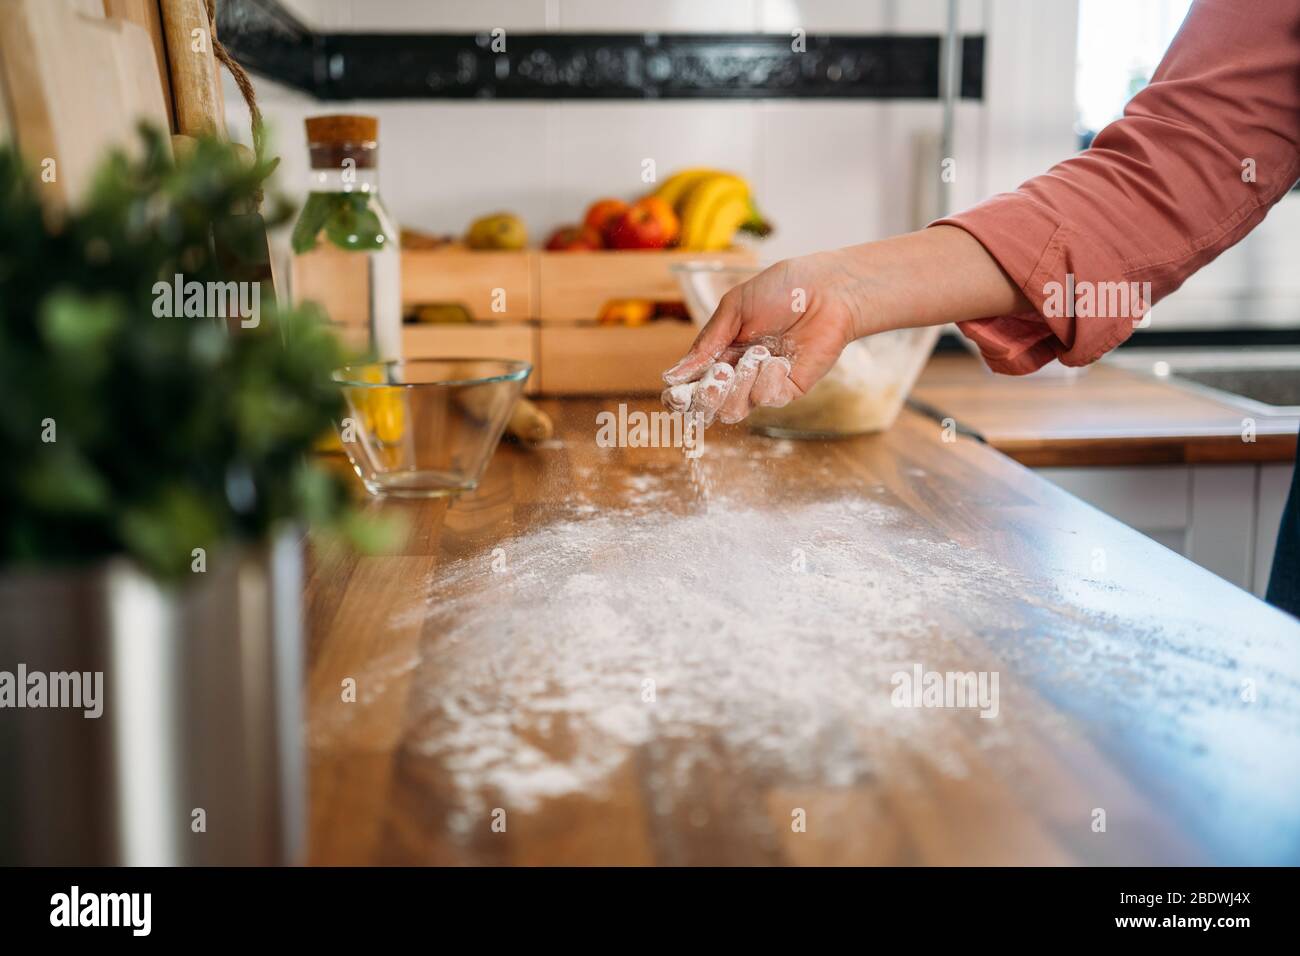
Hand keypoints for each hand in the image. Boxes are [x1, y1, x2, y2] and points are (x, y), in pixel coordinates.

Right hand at [661, 251, 866, 423]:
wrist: (827, 289)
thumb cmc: (782, 290)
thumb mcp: (734, 309)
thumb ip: (706, 344)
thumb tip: (672, 376)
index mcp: (721, 353)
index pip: (693, 385)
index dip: (681, 396)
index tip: (675, 395)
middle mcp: (739, 373)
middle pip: (710, 406)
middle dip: (708, 394)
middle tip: (720, 371)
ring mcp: (764, 383)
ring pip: (734, 410)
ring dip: (739, 383)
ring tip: (756, 354)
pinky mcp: (789, 389)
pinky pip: (767, 399)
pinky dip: (767, 379)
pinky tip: (779, 359)